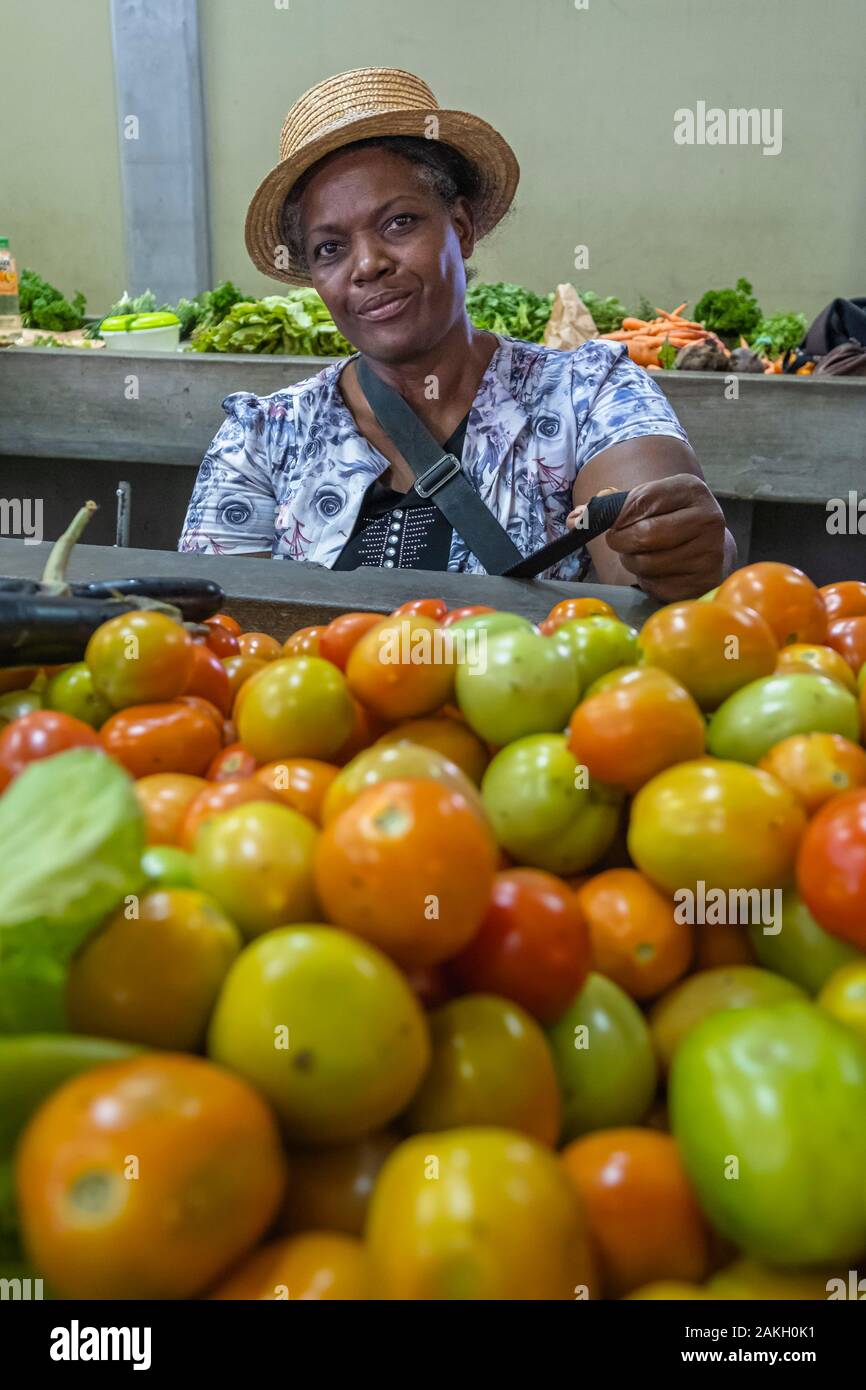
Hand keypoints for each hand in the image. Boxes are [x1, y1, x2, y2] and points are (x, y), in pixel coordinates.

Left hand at [576, 474, 728, 601]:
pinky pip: (657, 585)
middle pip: (644, 534)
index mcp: (691, 490)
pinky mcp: (704, 581)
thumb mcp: (648, 501)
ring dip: (632, 561)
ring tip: (641, 554)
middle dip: (621, 541)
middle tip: (619, 541)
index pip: (641, 501)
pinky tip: (658, 570)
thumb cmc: (669, 519)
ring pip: (647, 563)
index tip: (608, 523)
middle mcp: (708, 519)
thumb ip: (611, 506)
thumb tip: (576, 519)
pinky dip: (648, 580)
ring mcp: (709, 553)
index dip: (616, 516)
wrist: (708, 545)